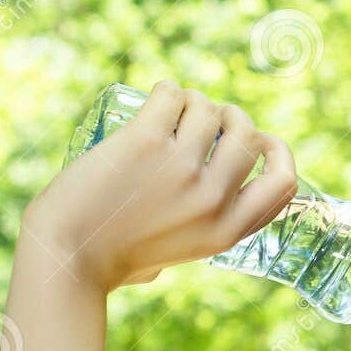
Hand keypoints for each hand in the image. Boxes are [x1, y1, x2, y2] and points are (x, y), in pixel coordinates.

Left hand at [20, 80, 298, 291]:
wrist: (66, 255)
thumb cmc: (115, 257)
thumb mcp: (183, 251)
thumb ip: (207, 223)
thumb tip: (216, 178)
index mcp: (227, 232)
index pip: (284, 183)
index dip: (278, 152)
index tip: (260, 140)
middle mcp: (212, 201)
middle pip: (248, 135)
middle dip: (230, 117)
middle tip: (201, 120)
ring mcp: (181, 170)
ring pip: (210, 108)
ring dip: (192, 102)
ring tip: (170, 112)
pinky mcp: (145, 143)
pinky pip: (172, 95)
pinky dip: (166, 92)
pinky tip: (154, 102)